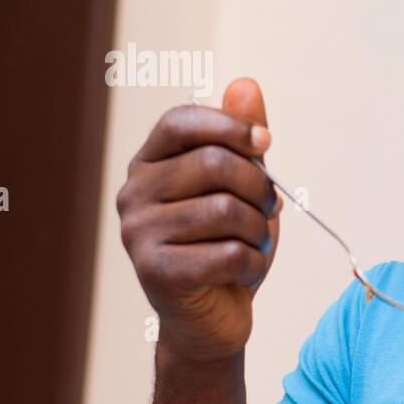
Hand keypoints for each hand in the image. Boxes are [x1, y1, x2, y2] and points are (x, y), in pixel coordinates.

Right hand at [117, 78, 280, 363]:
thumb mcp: (242, 186)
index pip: (180, 120)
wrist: (211, 319)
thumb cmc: (225, 244)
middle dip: (259, 188)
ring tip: (255, 243)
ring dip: (260, 230)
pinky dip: (253, 263)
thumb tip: (246, 84)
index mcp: (149, 163)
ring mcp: (138, 233)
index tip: (266, 143)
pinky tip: (244, 271)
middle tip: (269, 211)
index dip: (228, 125)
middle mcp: (133, 193)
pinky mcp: (156, 272)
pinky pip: (228, 253)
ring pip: (226, 210)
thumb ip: (242, 137)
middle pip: (215, 164)